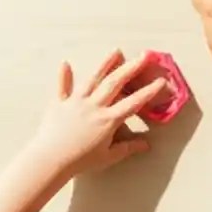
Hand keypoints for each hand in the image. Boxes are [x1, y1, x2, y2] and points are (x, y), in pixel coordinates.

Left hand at [0, 51, 164, 211]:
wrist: (51, 159)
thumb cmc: (80, 161)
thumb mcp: (108, 157)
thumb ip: (127, 148)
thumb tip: (146, 144)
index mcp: (108, 119)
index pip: (134, 102)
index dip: (149, 91)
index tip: (161, 80)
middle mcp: (94, 106)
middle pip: (115, 83)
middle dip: (132, 67)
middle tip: (144, 55)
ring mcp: (76, 102)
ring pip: (93, 79)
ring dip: (105, 63)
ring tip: (116, 50)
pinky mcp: (59, 104)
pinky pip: (62, 87)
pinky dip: (64, 75)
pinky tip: (65, 63)